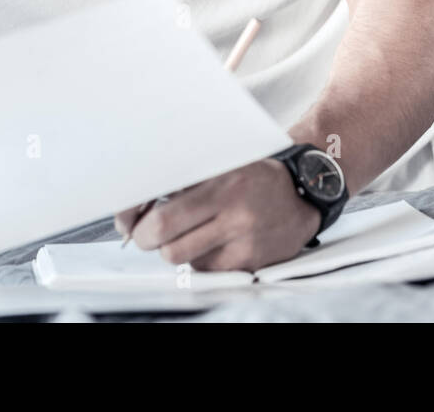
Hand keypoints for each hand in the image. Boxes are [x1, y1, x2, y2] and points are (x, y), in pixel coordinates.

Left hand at [114, 159, 320, 271]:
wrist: (305, 191)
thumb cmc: (254, 174)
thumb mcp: (222, 162)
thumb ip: (183, 177)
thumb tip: (136, 203)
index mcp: (223, 183)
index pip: (163, 213)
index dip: (135, 219)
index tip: (128, 220)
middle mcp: (235, 213)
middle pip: (165, 244)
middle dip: (148, 238)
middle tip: (148, 231)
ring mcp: (244, 242)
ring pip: (182, 260)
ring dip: (176, 248)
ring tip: (189, 230)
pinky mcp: (251, 263)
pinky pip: (206, 271)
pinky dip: (201, 259)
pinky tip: (213, 241)